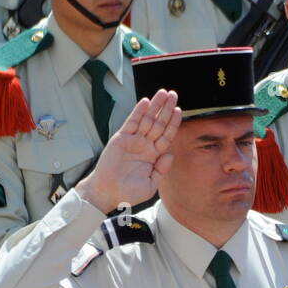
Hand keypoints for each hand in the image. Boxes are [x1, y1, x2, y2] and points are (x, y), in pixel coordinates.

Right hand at [77, 91, 180, 213]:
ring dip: (155, 106)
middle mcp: (144, 146)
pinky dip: (138, 112)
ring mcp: (133, 141)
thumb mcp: (150, 184)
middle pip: (158, 124)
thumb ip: (161, 170)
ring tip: (163, 93)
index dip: (173, 124)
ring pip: (147, 120)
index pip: (166, 136)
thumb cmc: (128, 192)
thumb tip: (170, 154)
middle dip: (166, 110)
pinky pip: (132, 123)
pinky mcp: (121, 138)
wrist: (108, 193)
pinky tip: (146, 102)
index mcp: (153, 156)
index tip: (179, 111)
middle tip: (173, 95)